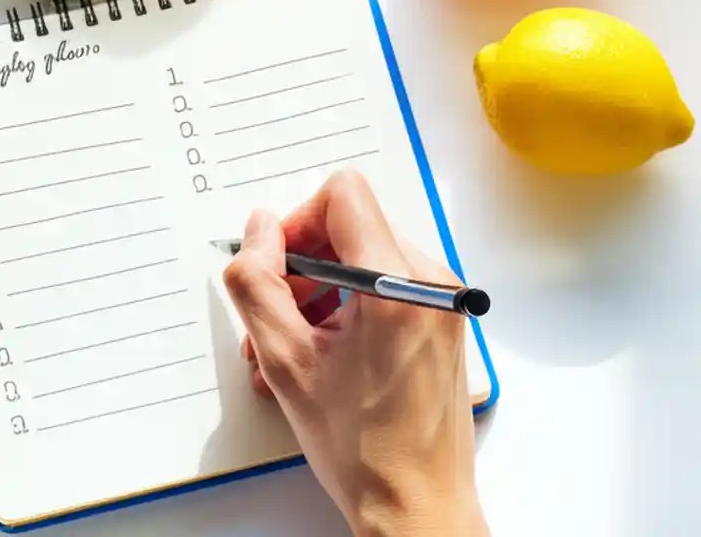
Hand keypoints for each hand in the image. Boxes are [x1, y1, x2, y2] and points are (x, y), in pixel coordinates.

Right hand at [222, 170, 487, 536]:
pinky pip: (384, 289)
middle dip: (301, 266)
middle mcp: (431, 283)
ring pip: (364, 260)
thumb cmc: (361, 447)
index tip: (275, 265)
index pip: (343, 195)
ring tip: (289, 348)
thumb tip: (259, 229)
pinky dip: (345, 310)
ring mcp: (443, 304)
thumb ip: (257, 282)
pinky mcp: (442, 323)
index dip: (296, 221)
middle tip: (272, 318)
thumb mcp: (284, 360)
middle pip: (352, 227)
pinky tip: (319, 357)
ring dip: (317, 293)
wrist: (417, 506)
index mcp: (398, 285)